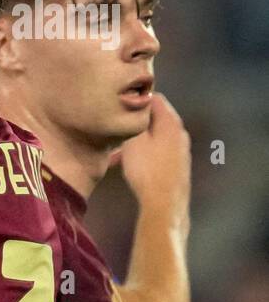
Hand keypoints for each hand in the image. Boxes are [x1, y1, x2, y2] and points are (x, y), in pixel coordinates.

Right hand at [119, 93, 190, 214]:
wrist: (164, 203)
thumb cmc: (146, 169)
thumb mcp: (134, 141)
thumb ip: (136, 120)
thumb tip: (138, 105)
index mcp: (171, 122)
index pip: (156, 98)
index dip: (137, 99)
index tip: (121, 106)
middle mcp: (181, 133)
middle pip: (158, 117)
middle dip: (138, 120)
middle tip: (119, 126)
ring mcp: (182, 149)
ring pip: (158, 134)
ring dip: (141, 137)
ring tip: (121, 148)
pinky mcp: (179, 164)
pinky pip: (161, 149)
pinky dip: (147, 149)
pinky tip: (133, 162)